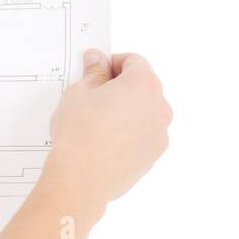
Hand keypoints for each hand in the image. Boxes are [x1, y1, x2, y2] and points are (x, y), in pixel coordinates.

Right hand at [38, 49, 172, 222]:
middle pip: (143, 86)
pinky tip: (105, 142)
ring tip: (97, 124)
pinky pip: (144, 134)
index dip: (112, 63)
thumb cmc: (79, 135)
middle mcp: (159, 107)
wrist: (81, 179)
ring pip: (144, 112)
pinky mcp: (154, 154)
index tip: (97, 72)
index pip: (134, 61)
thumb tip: (97, 60)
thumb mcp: (78, 93)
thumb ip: (93, 73)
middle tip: (93, 98)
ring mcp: (160, 132)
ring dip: (126, 111)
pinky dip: (129, 133)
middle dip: (121, 87)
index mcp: (143, 85)